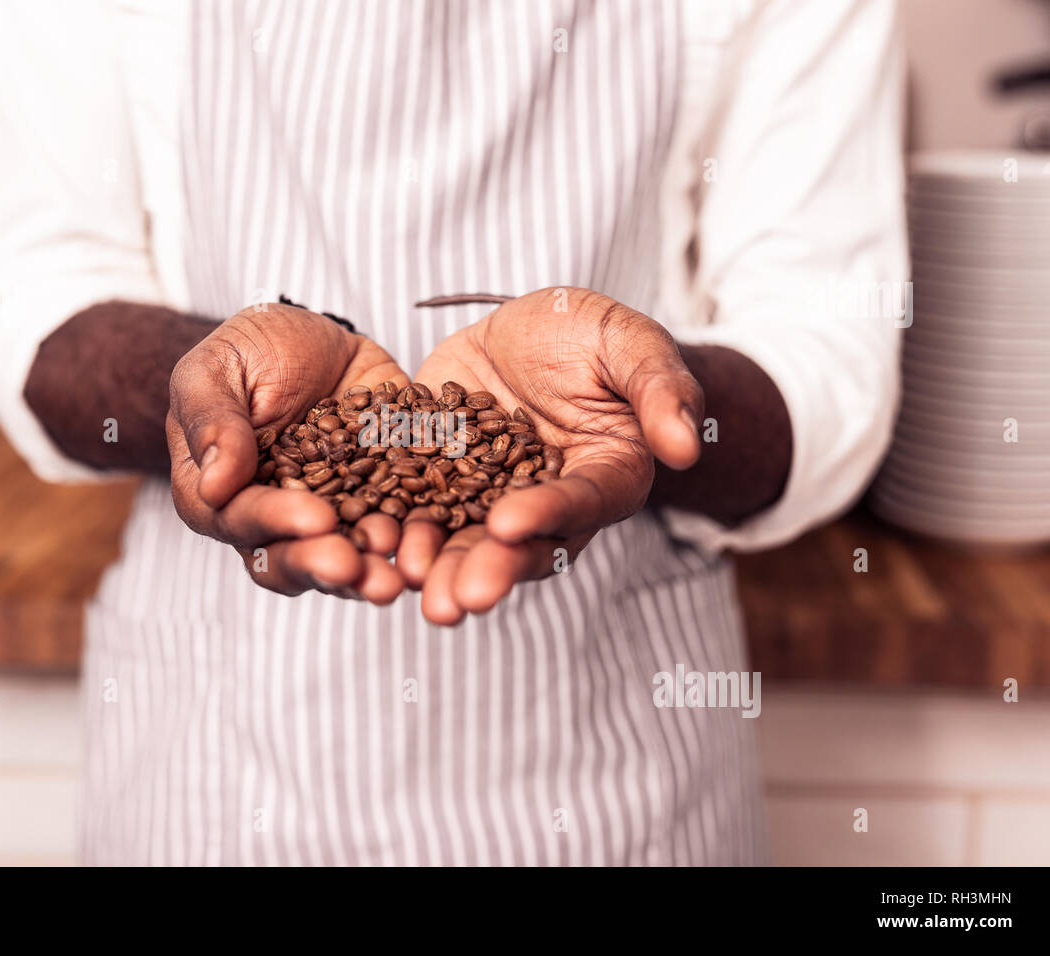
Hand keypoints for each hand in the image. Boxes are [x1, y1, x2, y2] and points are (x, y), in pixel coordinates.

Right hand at [167, 302, 408, 602]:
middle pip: (292, 559)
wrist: (314, 335)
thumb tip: (213, 487)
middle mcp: (277, 519)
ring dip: (369, 570)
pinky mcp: (382, 498)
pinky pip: (399, 523)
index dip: (277, 523)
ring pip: (345, 556)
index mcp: (221, 497)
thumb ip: (211, 423)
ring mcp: (333, 513)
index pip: (241, 520)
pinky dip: (415, 535)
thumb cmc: (247, 352)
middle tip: (355, 567)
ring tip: (396, 575)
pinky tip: (438, 535)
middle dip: (324, 566)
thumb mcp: (213, 371)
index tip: (315, 518)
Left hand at [398, 288, 703, 624]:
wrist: (526, 329)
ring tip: (403, 584)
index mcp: (605, 476)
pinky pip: (412, 506)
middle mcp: (547, 501)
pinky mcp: (437, 478)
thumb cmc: (592, 335)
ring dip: (435, 566)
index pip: (581, 501)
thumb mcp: (629, 343)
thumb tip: (687, 447)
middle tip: (452, 601)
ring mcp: (488, 496)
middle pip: (521, 544)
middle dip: (486, 571)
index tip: (510, 526)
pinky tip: (362, 542)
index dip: (547, 515)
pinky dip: (391, 526)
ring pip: (463, 538)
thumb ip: (661, 389)